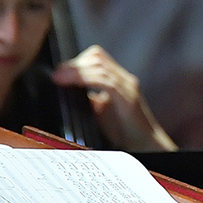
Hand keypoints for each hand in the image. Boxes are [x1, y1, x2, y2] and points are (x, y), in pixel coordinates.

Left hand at [52, 45, 176, 151]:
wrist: (145, 146)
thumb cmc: (123, 133)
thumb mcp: (101, 112)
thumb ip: (89, 100)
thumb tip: (67, 94)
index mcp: (119, 80)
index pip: (97, 57)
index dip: (77, 61)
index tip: (59, 73)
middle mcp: (125, 79)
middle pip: (97, 56)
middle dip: (74, 64)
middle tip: (56, 75)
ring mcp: (128, 87)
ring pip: (100, 66)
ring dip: (76, 71)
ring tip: (59, 78)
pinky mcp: (128, 99)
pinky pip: (106, 82)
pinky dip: (86, 79)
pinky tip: (73, 83)